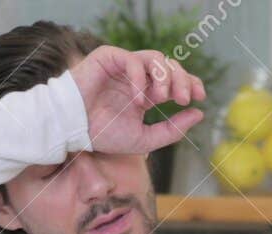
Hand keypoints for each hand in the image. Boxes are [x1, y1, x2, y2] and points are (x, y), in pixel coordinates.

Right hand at [69, 46, 205, 155]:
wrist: (72, 129)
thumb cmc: (103, 134)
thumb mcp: (144, 139)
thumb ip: (172, 130)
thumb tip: (199, 114)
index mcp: (146, 92)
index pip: (175, 80)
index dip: (190, 84)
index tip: (199, 98)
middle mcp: (137, 76)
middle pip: (170, 67)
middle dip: (182, 80)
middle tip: (183, 98)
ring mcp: (124, 65)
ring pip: (156, 58)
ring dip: (164, 77)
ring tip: (162, 98)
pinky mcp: (110, 57)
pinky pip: (133, 60)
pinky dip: (140, 78)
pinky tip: (138, 98)